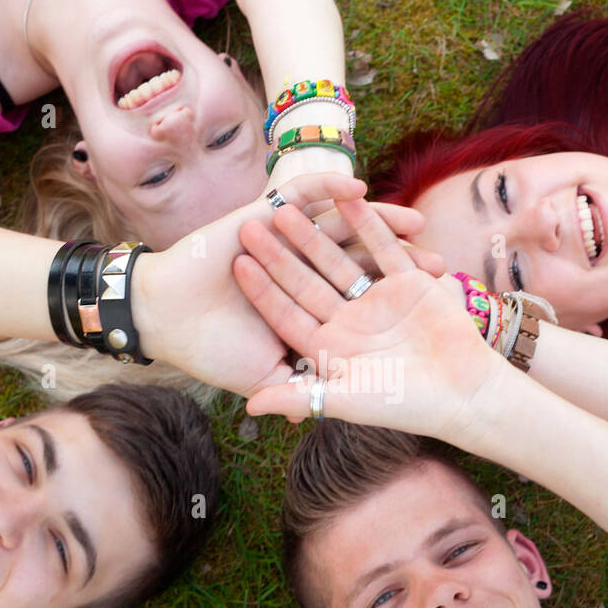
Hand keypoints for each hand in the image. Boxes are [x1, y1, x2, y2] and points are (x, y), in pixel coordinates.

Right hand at [130, 174, 418, 396]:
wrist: (167, 318)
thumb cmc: (212, 352)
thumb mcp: (264, 377)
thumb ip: (297, 392)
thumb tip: (319, 418)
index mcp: (310, 310)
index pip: (363, 304)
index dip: (396, 307)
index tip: (431, 312)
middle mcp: (305, 275)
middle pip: (364, 266)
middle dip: (402, 267)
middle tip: (440, 266)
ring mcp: (286, 245)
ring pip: (341, 231)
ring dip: (379, 224)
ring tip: (417, 220)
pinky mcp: (262, 218)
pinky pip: (300, 198)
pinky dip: (327, 191)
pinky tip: (359, 189)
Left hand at [233, 197, 505, 440]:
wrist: (464, 394)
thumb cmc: (405, 405)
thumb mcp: (347, 400)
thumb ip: (299, 396)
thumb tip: (250, 406)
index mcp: (329, 348)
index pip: (287, 314)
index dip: (262, 291)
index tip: (236, 265)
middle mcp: (348, 321)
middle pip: (305, 282)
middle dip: (278, 256)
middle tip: (247, 226)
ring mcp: (377, 300)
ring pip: (338, 260)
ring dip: (313, 235)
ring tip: (285, 208)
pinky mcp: (409, 282)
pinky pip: (382, 248)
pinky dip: (366, 224)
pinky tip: (344, 198)